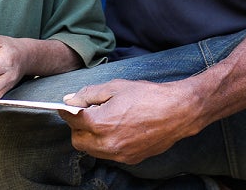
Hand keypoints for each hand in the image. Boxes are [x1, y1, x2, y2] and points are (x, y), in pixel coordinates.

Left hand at [60, 79, 202, 163]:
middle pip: (77, 140)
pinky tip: (116, 129)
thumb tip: (70, 100)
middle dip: (77, 127)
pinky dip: (105, 143)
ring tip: (102, 120)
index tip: (67, 105)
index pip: (72, 120)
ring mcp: (119, 154)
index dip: (67, 110)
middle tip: (85, 113)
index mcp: (101, 123)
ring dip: (90, 137)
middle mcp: (108, 143)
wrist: (178, 112)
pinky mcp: (130, 159)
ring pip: (92, 150)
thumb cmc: (148, 96)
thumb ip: (88, 94)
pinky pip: (108, 154)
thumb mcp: (114, 87)